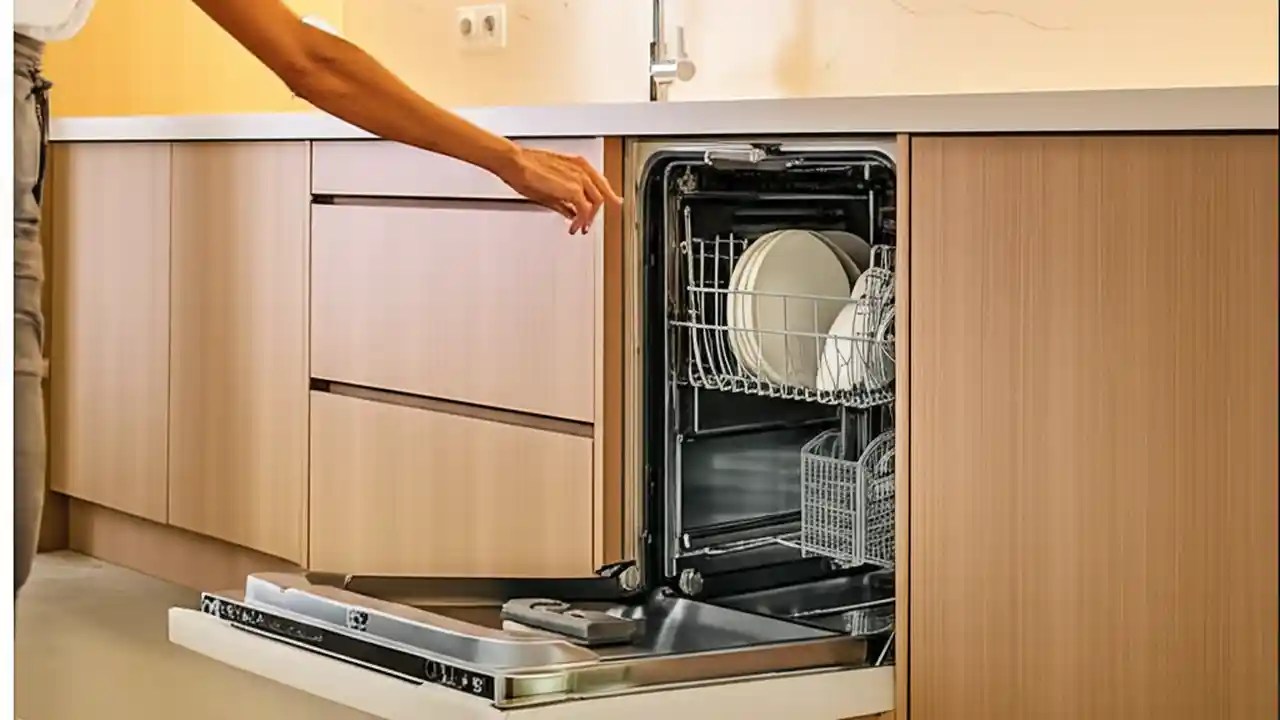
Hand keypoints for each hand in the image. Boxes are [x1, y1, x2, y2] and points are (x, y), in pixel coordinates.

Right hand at [496, 147, 622, 233]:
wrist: (515, 162)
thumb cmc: (524, 167)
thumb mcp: (549, 186)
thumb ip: (564, 200)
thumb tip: (571, 212)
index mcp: (578, 164)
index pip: (600, 183)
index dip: (607, 196)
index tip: (614, 203)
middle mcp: (582, 170)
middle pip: (601, 195)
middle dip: (595, 213)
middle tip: (587, 225)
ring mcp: (579, 179)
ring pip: (596, 203)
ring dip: (588, 219)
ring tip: (579, 228)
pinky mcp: (573, 190)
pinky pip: (585, 210)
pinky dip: (581, 221)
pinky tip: (574, 226)